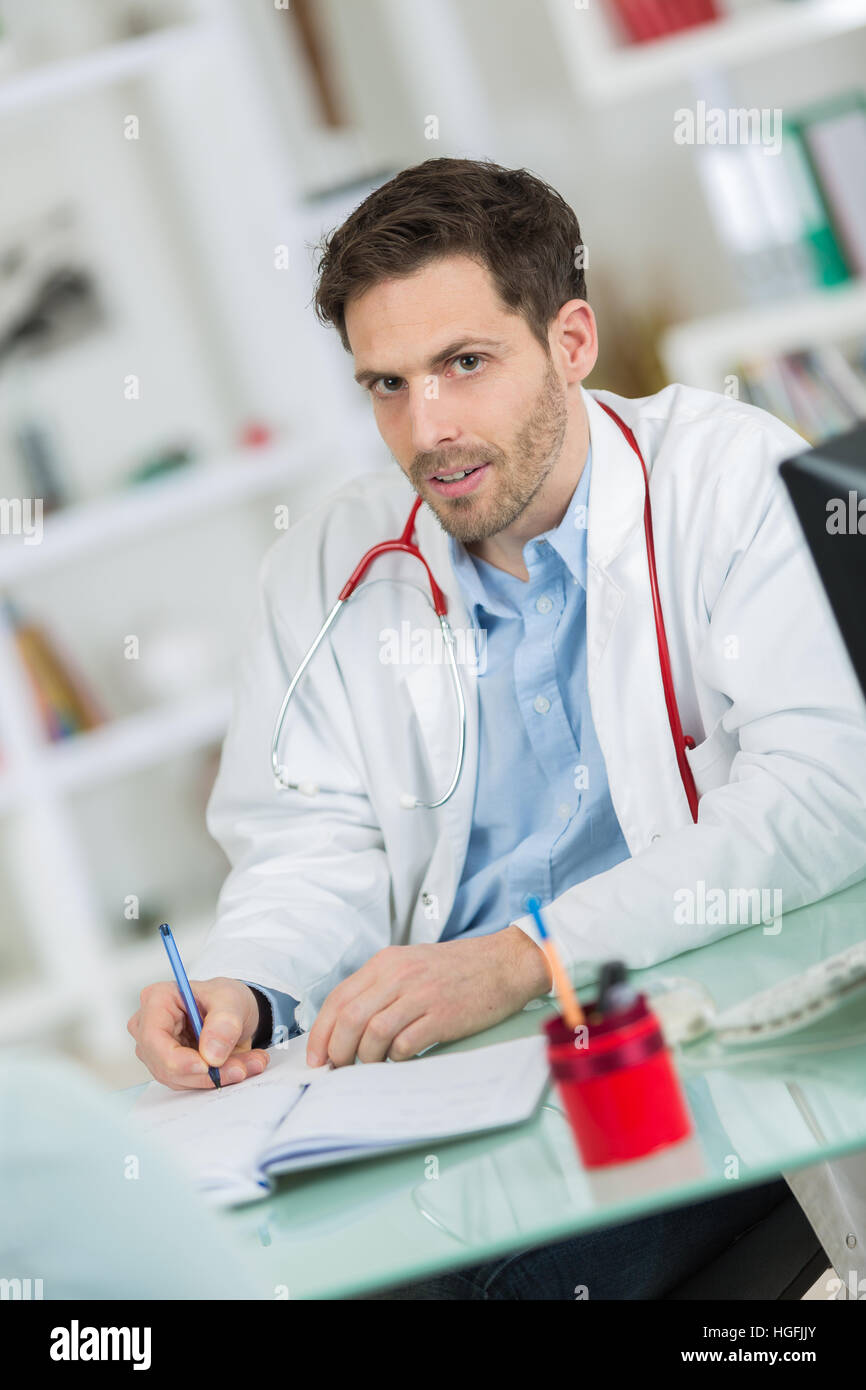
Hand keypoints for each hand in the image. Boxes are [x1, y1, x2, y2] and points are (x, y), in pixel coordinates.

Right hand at [127, 977, 270, 1088]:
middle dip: (206, 1072)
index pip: (153, 1037)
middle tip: (241, 1068)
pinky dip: (219, 1078)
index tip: (206, 1066)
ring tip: (248, 1063)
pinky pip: (192, 1083)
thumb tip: (211, 1054)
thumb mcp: (232, 999)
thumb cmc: (224, 998)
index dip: (175, 1059)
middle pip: (165, 1064)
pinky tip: (241, 1066)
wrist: (234, 1011)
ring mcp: (158, 1051)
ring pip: (181, 1079)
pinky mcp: (171, 1068)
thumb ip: (224, 1023)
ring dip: (217, 1076)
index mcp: (157, 1000)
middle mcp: (150, 1027)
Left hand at [305, 925, 551, 1067]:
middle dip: (337, 1052)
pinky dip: (396, 1059)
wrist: (503, 963)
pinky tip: (400, 1060)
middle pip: (349, 1018)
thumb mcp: (410, 965)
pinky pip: (405, 1044)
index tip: (317, 1057)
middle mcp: (398, 975)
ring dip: (365, 1059)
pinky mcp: (442, 1015)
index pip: (338, 998)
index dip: (321, 1032)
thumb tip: (347, 1029)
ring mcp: (420, 994)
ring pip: (372, 1033)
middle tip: (338, 1070)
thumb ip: (380, 989)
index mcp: (385, 962)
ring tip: (370, 1068)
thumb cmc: (456, 969)